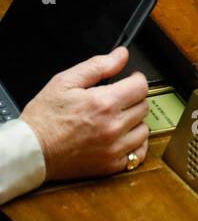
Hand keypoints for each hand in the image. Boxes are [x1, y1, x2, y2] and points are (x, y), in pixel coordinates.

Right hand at [20, 47, 149, 181]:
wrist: (31, 151)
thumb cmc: (44, 117)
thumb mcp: (64, 82)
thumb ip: (97, 66)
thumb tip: (121, 55)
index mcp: (103, 103)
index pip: (141, 86)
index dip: (135, 80)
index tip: (129, 81)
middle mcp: (113, 126)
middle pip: (144, 106)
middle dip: (132, 100)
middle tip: (115, 101)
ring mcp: (114, 148)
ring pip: (144, 128)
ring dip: (134, 122)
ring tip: (115, 120)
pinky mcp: (112, 165)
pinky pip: (138, 152)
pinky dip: (134, 144)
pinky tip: (121, 138)